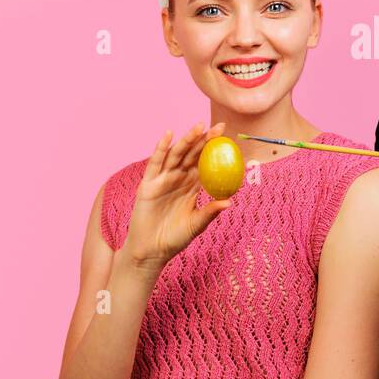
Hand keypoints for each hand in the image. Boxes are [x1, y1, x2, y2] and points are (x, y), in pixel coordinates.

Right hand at [124, 122, 232, 266]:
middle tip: (219, 127)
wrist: (151, 251)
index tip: (230, 138)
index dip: (216, 150)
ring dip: (187, 140)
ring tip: (198, 127)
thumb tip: (230, 201)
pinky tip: (169, 135)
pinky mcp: (148, 184)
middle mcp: (178, 178)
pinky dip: (161, 148)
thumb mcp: (196, 224)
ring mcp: (162, 179)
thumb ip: (210, 211)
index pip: (206, 162)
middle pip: (192, 154)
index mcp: (192, 185)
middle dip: (205, 139)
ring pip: (176, 155)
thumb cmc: (175, 238)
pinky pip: (155, 163)